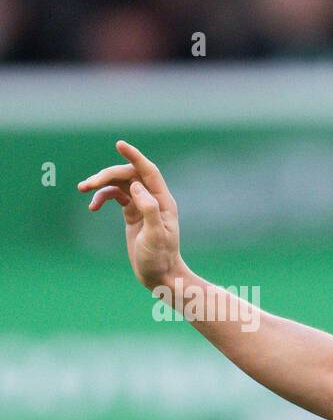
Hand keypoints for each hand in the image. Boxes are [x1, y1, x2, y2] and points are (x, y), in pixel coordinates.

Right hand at [78, 140, 186, 290]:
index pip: (148, 171)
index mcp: (163, 201)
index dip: (134, 156)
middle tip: (87, 184)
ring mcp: (142, 205)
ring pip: (120, 184)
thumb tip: (135, 185)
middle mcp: (154, 199)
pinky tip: (92, 207)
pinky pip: (115, 197)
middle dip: (107, 175)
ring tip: (83, 189)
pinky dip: (102, 197)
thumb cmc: (159, 257)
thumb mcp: (155, 235)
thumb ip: (149, 208)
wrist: (159, 275)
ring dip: (101, 184)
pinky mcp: (132, 213)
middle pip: (128, 175)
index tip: (119, 144)